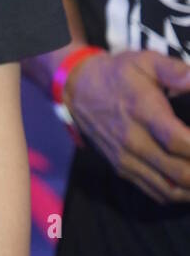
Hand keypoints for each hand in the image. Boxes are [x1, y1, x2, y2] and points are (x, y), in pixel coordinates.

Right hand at [64, 48, 189, 202]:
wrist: (77, 89)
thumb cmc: (118, 74)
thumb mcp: (145, 61)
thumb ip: (176, 71)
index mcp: (142, 111)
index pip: (178, 141)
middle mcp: (133, 140)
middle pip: (179, 172)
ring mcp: (126, 158)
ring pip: (169, 190)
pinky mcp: (122, 169)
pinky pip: (156, 192)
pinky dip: (177, 194)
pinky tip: (188, 184)